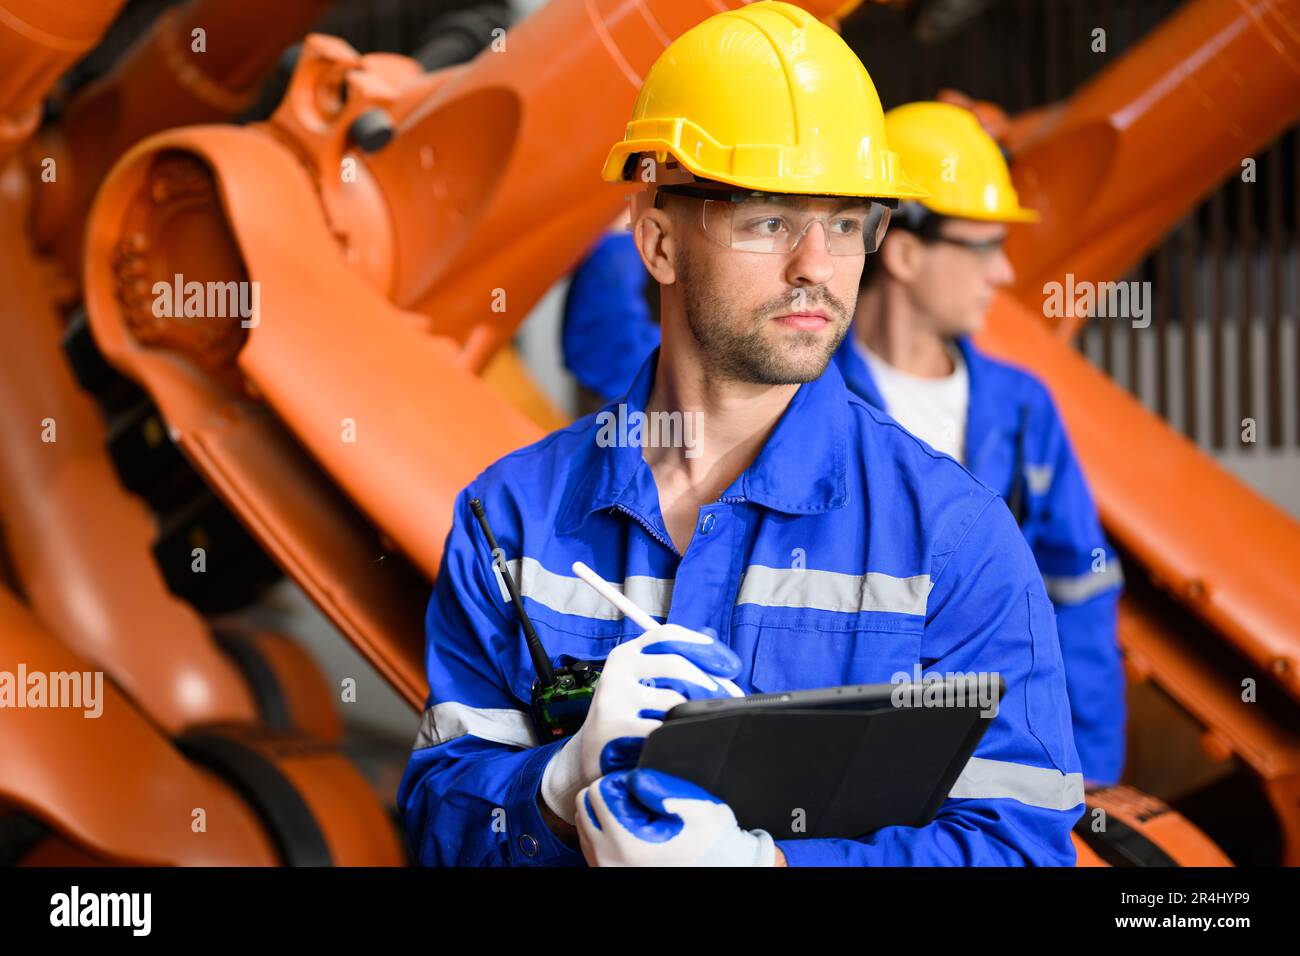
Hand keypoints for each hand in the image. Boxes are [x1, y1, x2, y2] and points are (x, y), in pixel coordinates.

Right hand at [540, 624, 741, 824]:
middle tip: (728, 701)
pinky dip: (678, 737)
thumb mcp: (643, 683)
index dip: (703, 647)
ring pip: (673, 701)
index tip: (730, 666)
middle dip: (709, 684)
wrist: (591, 756)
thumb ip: (676, 667)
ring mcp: (613, 699)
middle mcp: (616, 670)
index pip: (668, 635)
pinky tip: (680, 744)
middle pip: (675, 665)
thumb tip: (722, 661)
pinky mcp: (614, 730)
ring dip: (694, 714)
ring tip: (701, 726)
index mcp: (627, 654)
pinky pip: (662, 731)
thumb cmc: (628, 717)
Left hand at [576, 768, 774, 866]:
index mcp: (626, 841)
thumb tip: (633, 776)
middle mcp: (609, 858)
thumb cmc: (712, 843)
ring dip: (604, 811)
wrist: (721, 869)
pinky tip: (631, 827)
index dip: (622, 781)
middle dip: (608, 794)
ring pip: (584, 823)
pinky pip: (590, 841)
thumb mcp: (697, 808)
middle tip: (638, 799)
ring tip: (636, 813)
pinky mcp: (607, 871)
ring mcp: (605, 868)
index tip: (643, 789)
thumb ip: (661, 786)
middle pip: (585, 805)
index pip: (599, 791)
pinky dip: (604, 829)